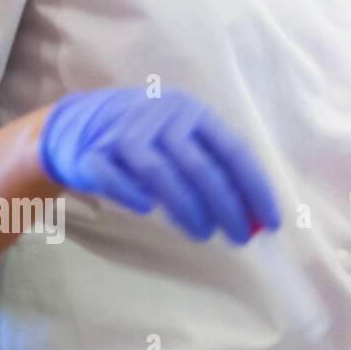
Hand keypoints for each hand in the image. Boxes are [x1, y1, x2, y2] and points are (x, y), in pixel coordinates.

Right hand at [37, 87, 279, 242]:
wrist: (80, 123)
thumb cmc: (148, 138)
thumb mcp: (184, 139)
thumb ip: (217, 170)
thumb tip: (254, 216)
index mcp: (192, 112)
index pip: (233, 152)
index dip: (255, 190)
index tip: (270, 223)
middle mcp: (160, 116)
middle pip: (200, 167)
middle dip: (226, 207)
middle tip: (239, 237)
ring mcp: (123, 132)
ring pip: (161, 175)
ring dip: (187, 210)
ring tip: (202, 233)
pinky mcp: (93, 152)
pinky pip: (115, 178)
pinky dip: (131, 195)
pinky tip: (145, 209)